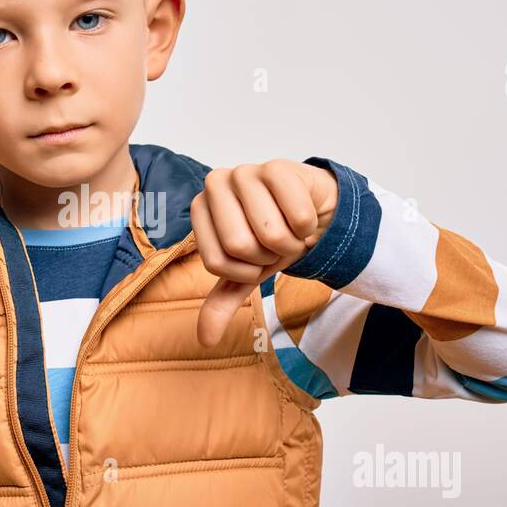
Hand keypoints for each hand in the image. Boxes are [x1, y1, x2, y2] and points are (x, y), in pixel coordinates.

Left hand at [190, 160, 336, 348]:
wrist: (308, 210)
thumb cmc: (270, 238)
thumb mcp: (246, 272)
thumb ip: (222, 302)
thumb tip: (205, 339)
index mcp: (199, 209)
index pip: (216, 262)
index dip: (244, 271)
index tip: (254, 260)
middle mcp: (214, 184)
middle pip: (240, 246)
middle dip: (268, 257)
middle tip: (274, 245)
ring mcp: (245, 171)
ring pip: (271, 234)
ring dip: (290, 244)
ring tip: (289, 231)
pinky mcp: (278, 166)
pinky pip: (298, 218)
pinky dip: (307, 228)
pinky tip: (302, 216)